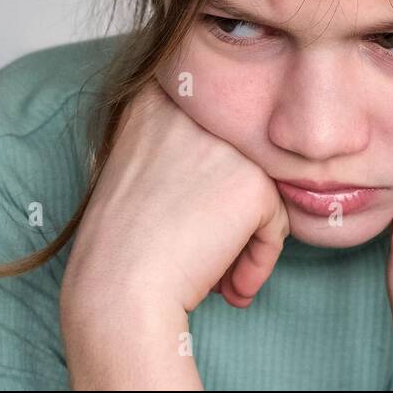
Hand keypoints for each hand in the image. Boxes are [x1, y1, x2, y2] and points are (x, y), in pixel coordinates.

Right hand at [60, 79, 290, 354]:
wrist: (116, 293)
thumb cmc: (118, 247)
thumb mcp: (136, 171)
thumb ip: (183, 151)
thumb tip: (238, 166)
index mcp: (156, 98)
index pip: (210, 134)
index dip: (203, 185)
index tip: (179, 220)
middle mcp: (193, 110)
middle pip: (235, 160)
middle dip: (224, 213)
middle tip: (198, 252)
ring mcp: (227, 144)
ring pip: (259, 190)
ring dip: (243, 238)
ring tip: (214, 275)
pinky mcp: (254, 182)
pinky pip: (277, 224)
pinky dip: (259, 261)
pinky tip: (227, 285)